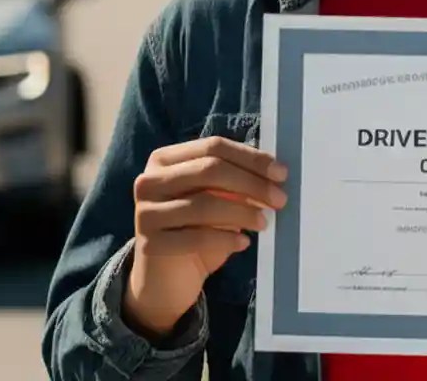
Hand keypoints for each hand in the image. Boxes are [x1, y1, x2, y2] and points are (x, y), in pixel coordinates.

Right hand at [124, 136, 287, 339]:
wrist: (165, 278)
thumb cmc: (195, 231)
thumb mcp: (214, 199)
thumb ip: (234, 182)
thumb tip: (274, 173)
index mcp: (164, 159)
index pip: (212, 147)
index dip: (250, 158)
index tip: (281, 173)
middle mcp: (149, 181)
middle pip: (209, 170)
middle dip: (251, 183)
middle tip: (280, 199)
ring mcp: (145, 212)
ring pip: (204, 204)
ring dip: (242, 212)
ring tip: (264, 222)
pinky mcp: (150, 244)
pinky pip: (196, 237)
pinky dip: (226, 239)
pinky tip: (243, 243)